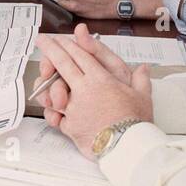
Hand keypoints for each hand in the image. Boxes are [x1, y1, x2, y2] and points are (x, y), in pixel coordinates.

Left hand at [36, 25, 152, 160]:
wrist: (128, 147)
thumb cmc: (135, 122)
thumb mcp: (143, 97)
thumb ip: (141, 80)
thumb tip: (144, 68)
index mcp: (101, 79)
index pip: (80, 55)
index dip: (68, 44)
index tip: (59, 39)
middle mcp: (84, 90)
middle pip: (61, 64)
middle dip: (49, 49)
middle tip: (41, 41)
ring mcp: (74, 108)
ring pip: (52, 89)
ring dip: (46, 83)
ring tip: (42, 78)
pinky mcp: (69, 125)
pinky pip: (55, 116)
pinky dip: (52, 112)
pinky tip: (51, 108)